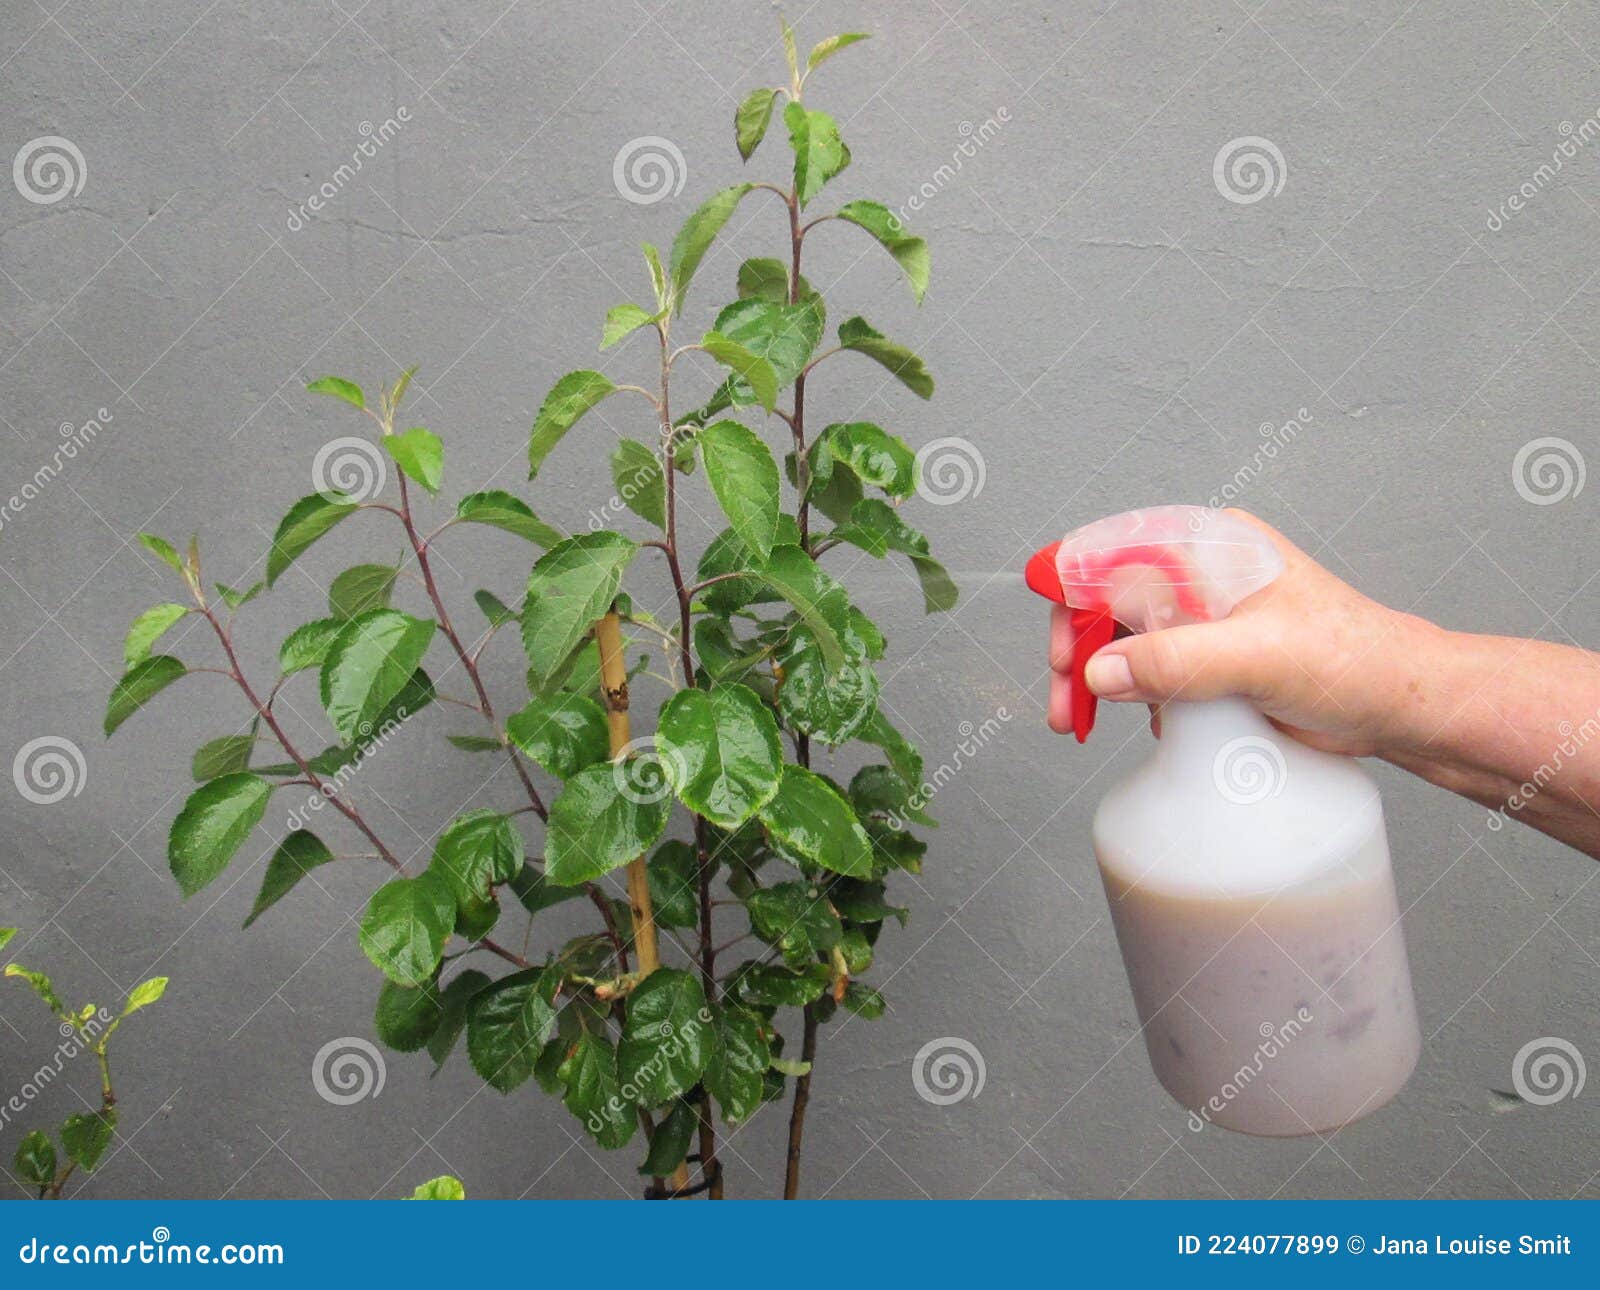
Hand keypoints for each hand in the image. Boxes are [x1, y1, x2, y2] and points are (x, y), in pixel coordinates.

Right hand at [1046, 511, 1440, 757]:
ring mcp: (1199, 618)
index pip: (1113, 555)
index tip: (1059, 650)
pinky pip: (1144, 670)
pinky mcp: (1205, 658)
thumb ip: (1177, 661)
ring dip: (1093, 679)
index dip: (1073, 598)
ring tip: (1081, 721)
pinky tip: (1140, 719)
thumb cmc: (1354, 661)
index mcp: (1210, 546)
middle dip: (1075, 650)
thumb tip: (1102, 673)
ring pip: (1117, 638)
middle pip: (1102, 599)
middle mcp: (1198, 575)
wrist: (1397, 705)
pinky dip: (1127, 696)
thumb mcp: (1260, 657)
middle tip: (1066, 702)